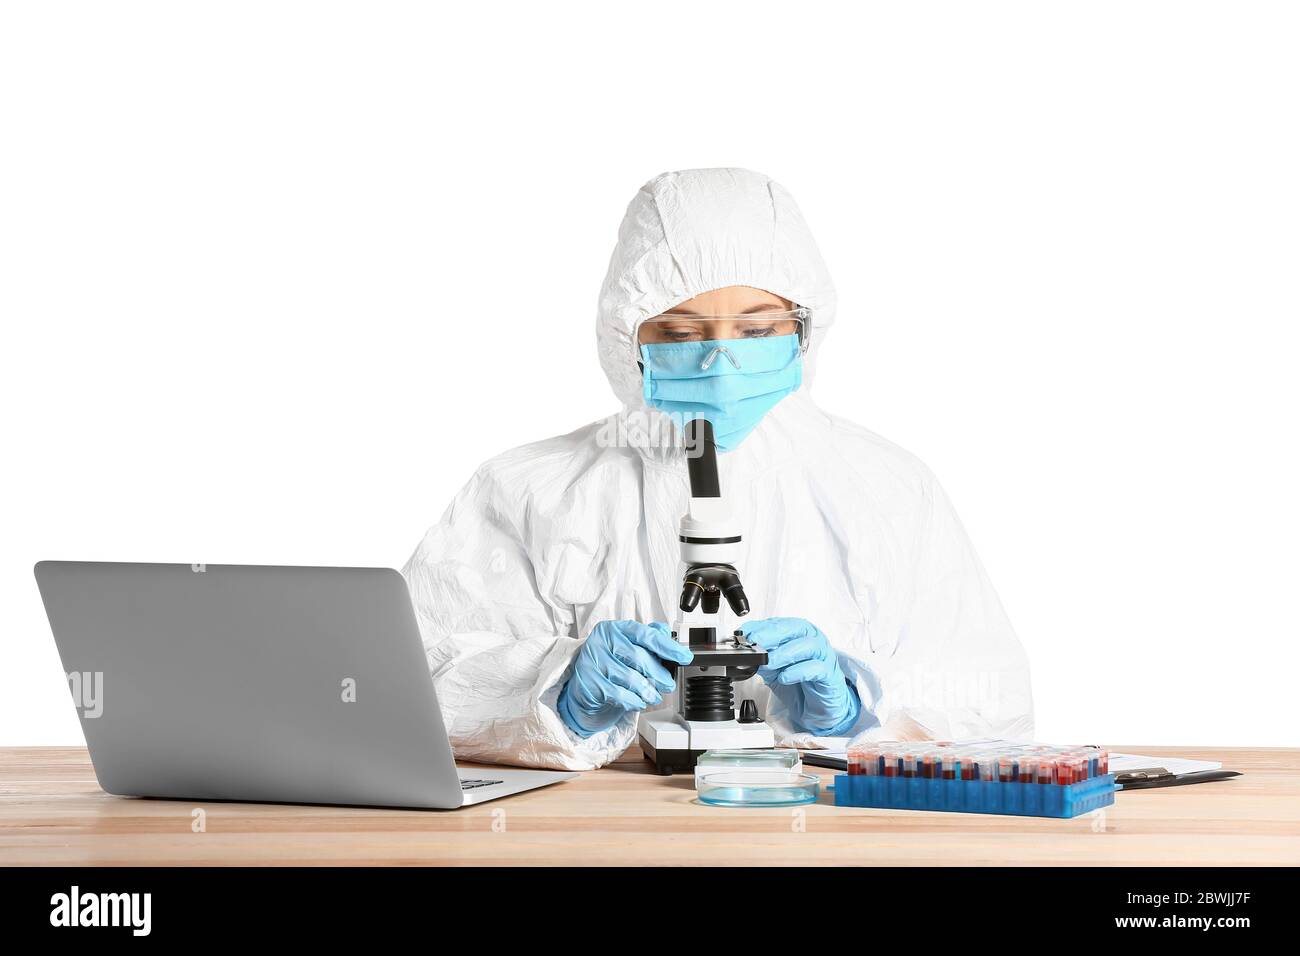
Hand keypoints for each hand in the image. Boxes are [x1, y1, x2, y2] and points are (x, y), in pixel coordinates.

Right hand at [558, 620, 692, 736]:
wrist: (582, 684)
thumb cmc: (609, 663)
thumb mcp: (626, 646)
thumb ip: (647, 637)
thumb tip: (667, 633)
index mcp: (614, 628)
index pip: (646, 634)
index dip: (668, 647)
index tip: (684, 657)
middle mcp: (602, 642)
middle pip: (640, 658)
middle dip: (660, 674)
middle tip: (668, 684)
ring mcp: (594, 662)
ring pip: (631, 679)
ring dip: (648, 691)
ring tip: (654, 696)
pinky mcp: (590, 683)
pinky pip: (620, 695)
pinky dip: (635, 701)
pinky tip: (638, 701)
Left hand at [741, 617, 860, 735]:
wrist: (817, 707)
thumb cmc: (798, 683)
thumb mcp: (773, 668)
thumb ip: (761, 658)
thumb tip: (743, 651)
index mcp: (799, 634)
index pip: (780, 623)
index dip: (760, 626)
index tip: (744, 633)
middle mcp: (813, 640)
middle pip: (796, 628)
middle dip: (772, 634)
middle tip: (755, 643)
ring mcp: (824, 656)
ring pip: (808, 646)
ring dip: (784, 653)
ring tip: (768, 663)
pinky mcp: (830, 675)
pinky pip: (817, 668)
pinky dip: (799, 671)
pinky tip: (785, 676)